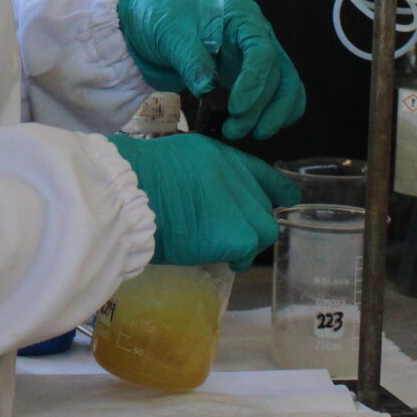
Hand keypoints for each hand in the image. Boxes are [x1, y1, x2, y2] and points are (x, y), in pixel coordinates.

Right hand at [106, 133, 298, 268]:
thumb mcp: (183, 158)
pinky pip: (246, 254)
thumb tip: (210, 191)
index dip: (277, 191)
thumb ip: (207, 173)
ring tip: (222, 247)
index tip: (282, 200)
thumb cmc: (144, 175)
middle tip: (227, 234)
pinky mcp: (238, 237)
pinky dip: (235, 259)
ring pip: (264, 234)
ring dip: (246, 244)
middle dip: (251, 224)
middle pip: (265, 209)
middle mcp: (242, 181)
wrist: (133, 193)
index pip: (267, 175)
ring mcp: (243, 209)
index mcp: (226, 158)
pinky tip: (215, 255)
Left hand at [116, 0, 307, 140]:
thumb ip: (191, 59)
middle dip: (259, 108)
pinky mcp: (251, 79)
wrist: (149, 28)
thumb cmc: (162, 19)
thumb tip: (210, 88)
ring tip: (239, 134)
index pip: (262, 52)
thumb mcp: (170, 34)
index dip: (254, 83)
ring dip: (270, 117)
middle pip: (277, 76)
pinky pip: (278, 98)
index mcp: (242, 17)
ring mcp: (256, 59)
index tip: (235, 108)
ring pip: (285, 89)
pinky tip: (255, 130)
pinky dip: (273, 116)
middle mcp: (257, 37)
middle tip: (233, 130)